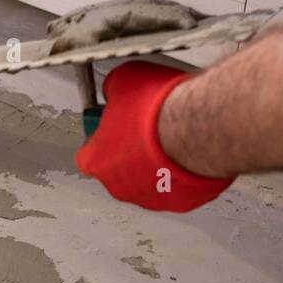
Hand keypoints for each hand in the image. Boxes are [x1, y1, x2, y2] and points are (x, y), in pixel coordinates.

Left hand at [75, 61, 233, 211]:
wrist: (195, 128)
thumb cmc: (156, 110)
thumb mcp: (124, 80)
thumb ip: (113, 90)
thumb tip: (114, 89)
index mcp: (97, 161)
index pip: (87, 155)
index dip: (101, 139)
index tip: (113, 127)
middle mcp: (119, 186)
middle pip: (119, 171)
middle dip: (132, 153)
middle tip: (148, 129)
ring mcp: (151, 197)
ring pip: (150, 181)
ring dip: (158, 165)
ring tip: (173, 139)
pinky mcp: (181, 202)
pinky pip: (179, 187)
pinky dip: (183, 174)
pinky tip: (191, 152)